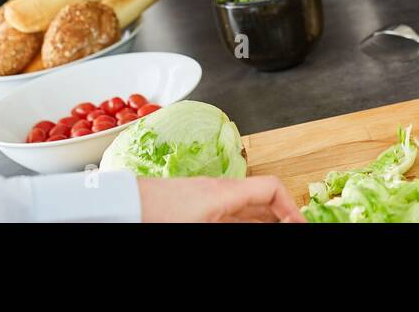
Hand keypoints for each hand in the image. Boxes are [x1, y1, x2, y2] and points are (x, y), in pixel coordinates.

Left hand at [137, 176, 305, 222]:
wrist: (117, 206)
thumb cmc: (155, 215)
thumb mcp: (205, 226)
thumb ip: (237, 222)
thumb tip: (267, 223)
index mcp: (224, 192)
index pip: (271, 189)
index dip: (292, 207)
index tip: (301, 225)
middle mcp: (217, 191)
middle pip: (260, 200)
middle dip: (279, 217)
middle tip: (291, 228)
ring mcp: (203, 199)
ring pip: (243, 209)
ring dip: (261, 221)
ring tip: (272, 230)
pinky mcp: (190, 208)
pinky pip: (226, 214)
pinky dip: (241, 222)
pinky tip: (242, 229)